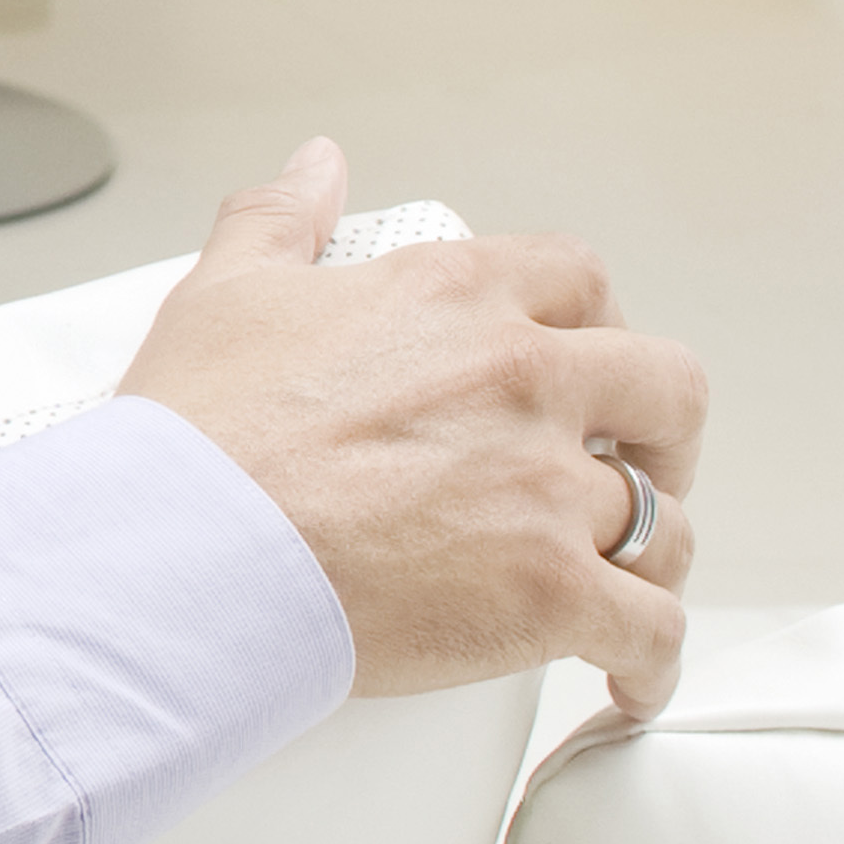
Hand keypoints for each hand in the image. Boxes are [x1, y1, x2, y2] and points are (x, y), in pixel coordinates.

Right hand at [120, 138, 699, 723]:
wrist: (177, 552)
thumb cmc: (190, 437)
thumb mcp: (224, 294)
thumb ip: (279, 216)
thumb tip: (318, 164)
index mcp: (455, 299)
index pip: (580, 282)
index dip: (596, 324)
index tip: (580, 360)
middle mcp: (523, 381)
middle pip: (666, 391)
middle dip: (661, 434)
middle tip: (627, 467)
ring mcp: (546, 492)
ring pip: (663, 523)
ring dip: (649, 554)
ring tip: (617, 584)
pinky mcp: (551, 595)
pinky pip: (651, 633)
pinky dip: (650, 662)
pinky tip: (630, 679)